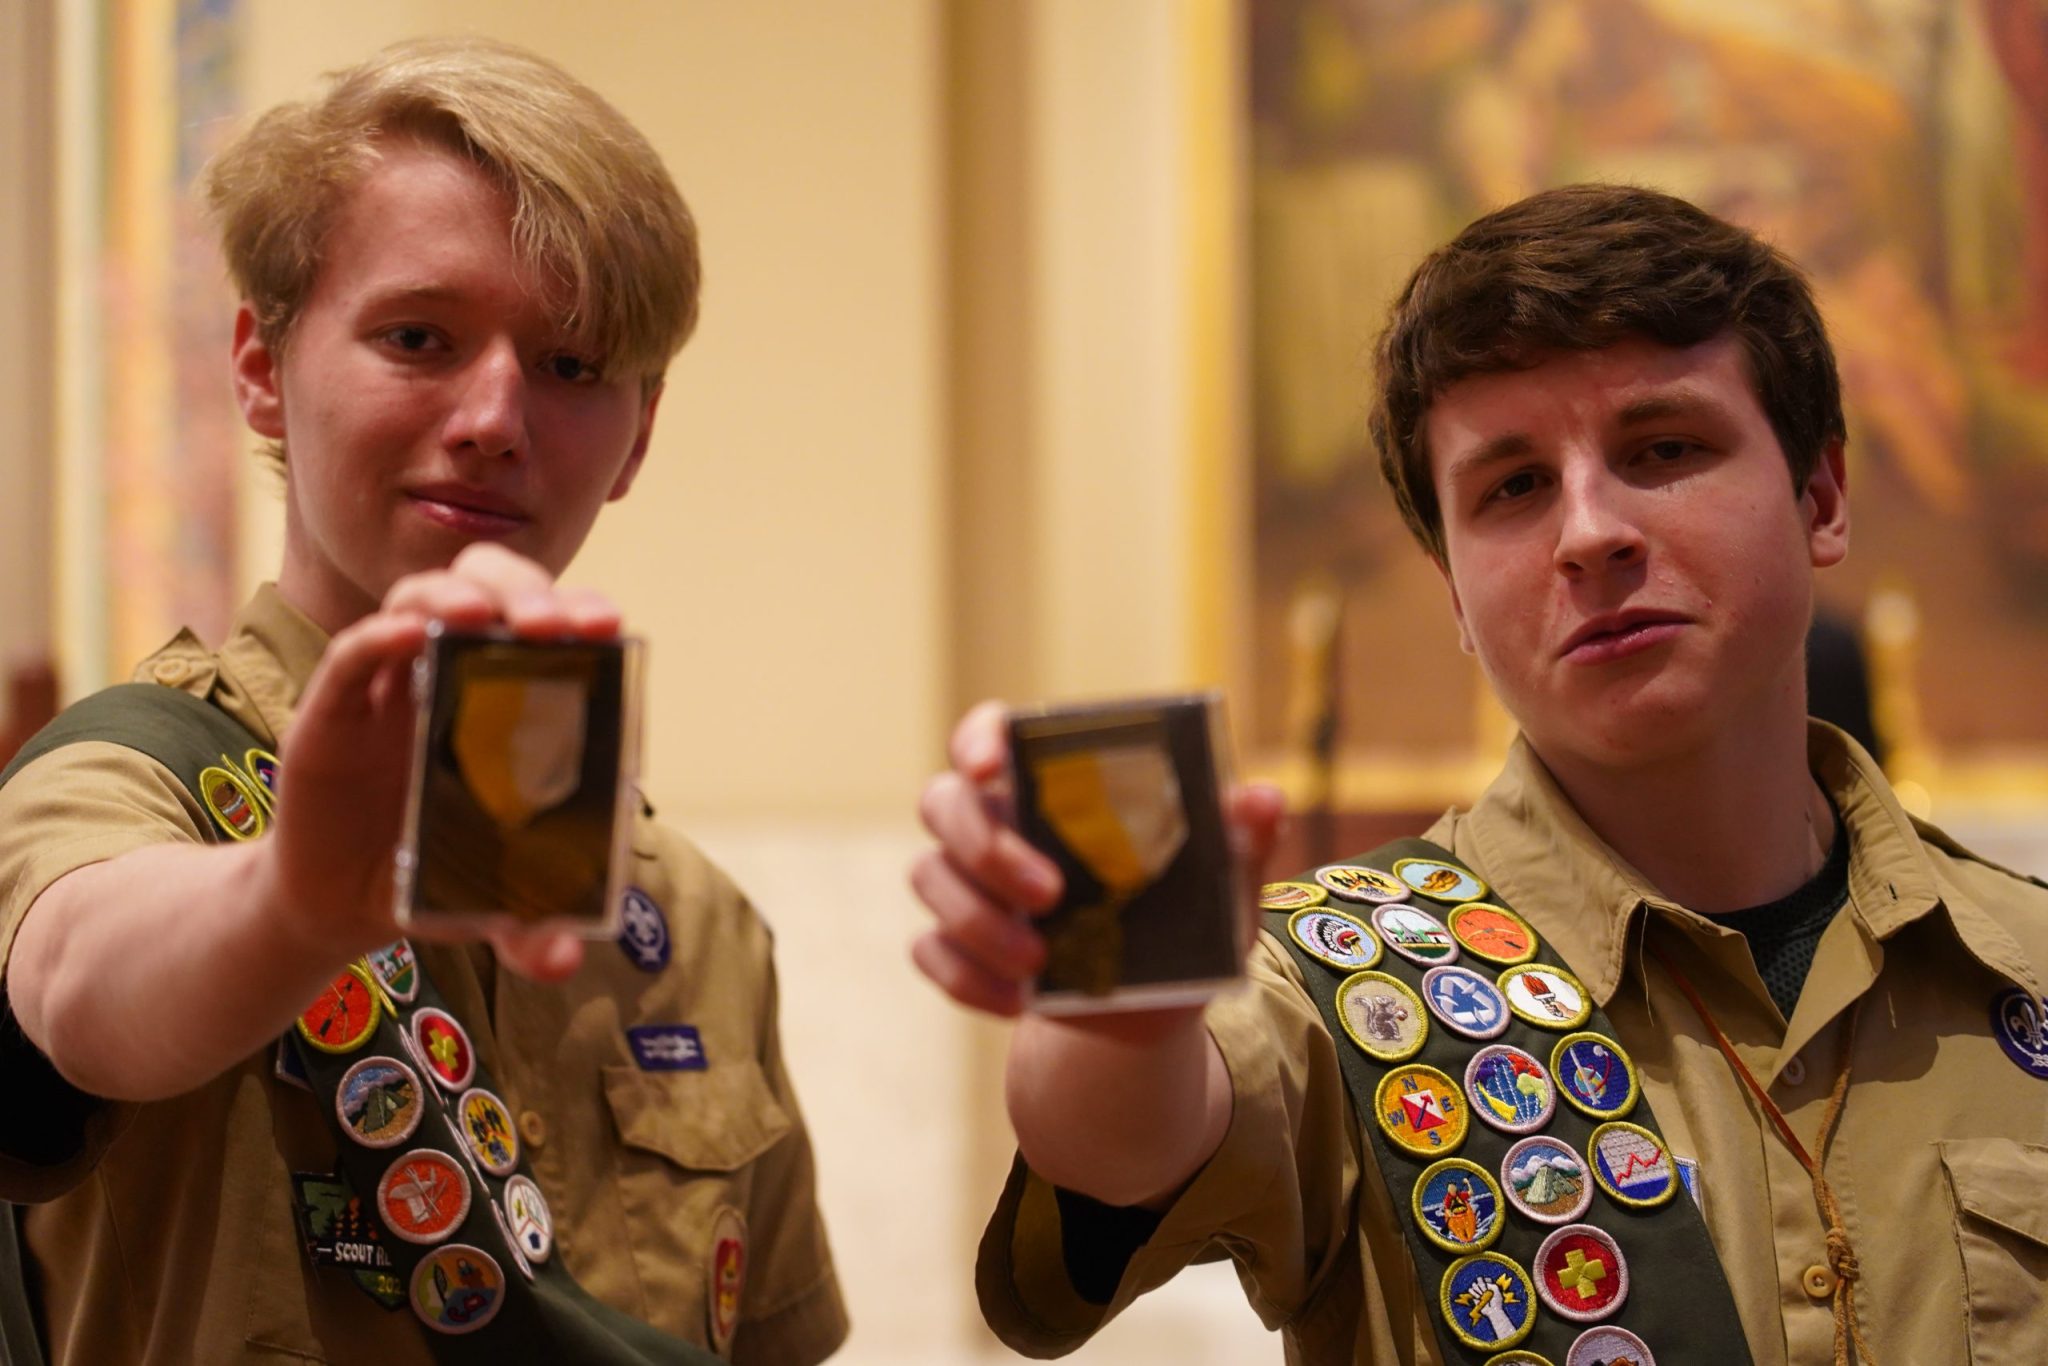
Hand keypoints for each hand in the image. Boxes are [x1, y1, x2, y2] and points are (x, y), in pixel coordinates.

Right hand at [266, 543, 613, 981]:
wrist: (343, 903)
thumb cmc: (438, 876)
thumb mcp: (492, 904)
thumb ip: (530, 929)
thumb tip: (563, 962)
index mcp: (510, 697)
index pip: (548, 625)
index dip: (578, 610)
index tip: (606, 625)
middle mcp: (454, 673)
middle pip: (488, 587)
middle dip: (525, 590)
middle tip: (553, 623)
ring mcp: (392, 685)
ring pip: (420, 601)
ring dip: (453, 596)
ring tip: (479, 617)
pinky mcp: (333, 710)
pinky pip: (353, 657)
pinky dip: (378, 638)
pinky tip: (406, 638)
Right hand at [909, 699, 1286, 1017]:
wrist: (1150, 1004)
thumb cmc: (1180, 914)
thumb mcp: (1219, 879)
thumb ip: (1240, 837)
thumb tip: (1262, 799)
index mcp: (1047, 784)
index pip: (988, 733)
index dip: (978, 738)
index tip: (992, 766)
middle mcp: (992, 822)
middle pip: (944, 803)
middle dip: (988, 847)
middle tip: (1050, 894)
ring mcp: (965, 884)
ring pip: (930, 878)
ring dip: (979, 921)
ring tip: (1039, 963)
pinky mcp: (954, 946)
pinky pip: (931, 954)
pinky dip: (968, 977)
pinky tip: (1015, 1001)